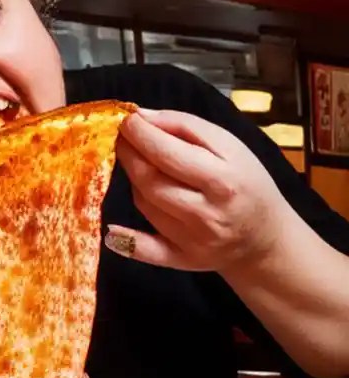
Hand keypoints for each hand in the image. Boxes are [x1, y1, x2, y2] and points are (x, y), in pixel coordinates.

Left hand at [106, 108, 292, 274]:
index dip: (141, 135)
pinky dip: (125, 239)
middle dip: (129, 154)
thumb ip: (188, 128)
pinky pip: (144, 250)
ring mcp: (192, 240)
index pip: (169, 154)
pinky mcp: (181, 260)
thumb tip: (142, 117)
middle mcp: (207, 213)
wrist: (264, 237)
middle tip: (122, 138)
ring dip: (135, 181)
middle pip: (150, 180)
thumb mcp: (231, 147)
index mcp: (224, 180)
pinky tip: (112, 229)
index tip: (128, 120)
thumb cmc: (246, 183)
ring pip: (145, 204)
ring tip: (141, 165)